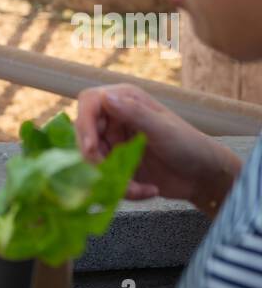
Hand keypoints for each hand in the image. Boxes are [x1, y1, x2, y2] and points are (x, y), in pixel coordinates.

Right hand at [76, 83, 242, 215]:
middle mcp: (114, 119)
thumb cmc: (189, 144)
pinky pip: (107, 178)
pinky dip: (123, 189)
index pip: (89, 102)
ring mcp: (114, 143)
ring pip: (94, 161)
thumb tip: (105, 97)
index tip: (91, 148)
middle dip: (97, 160)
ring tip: (139, 189)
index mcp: (124, 100)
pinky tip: (147, 190)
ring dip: (114, 179)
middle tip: (115, 177)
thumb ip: (133, 113)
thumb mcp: (162, 129)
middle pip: (85, 135)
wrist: (203, 176)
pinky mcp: (117, 165)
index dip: (84, 123)